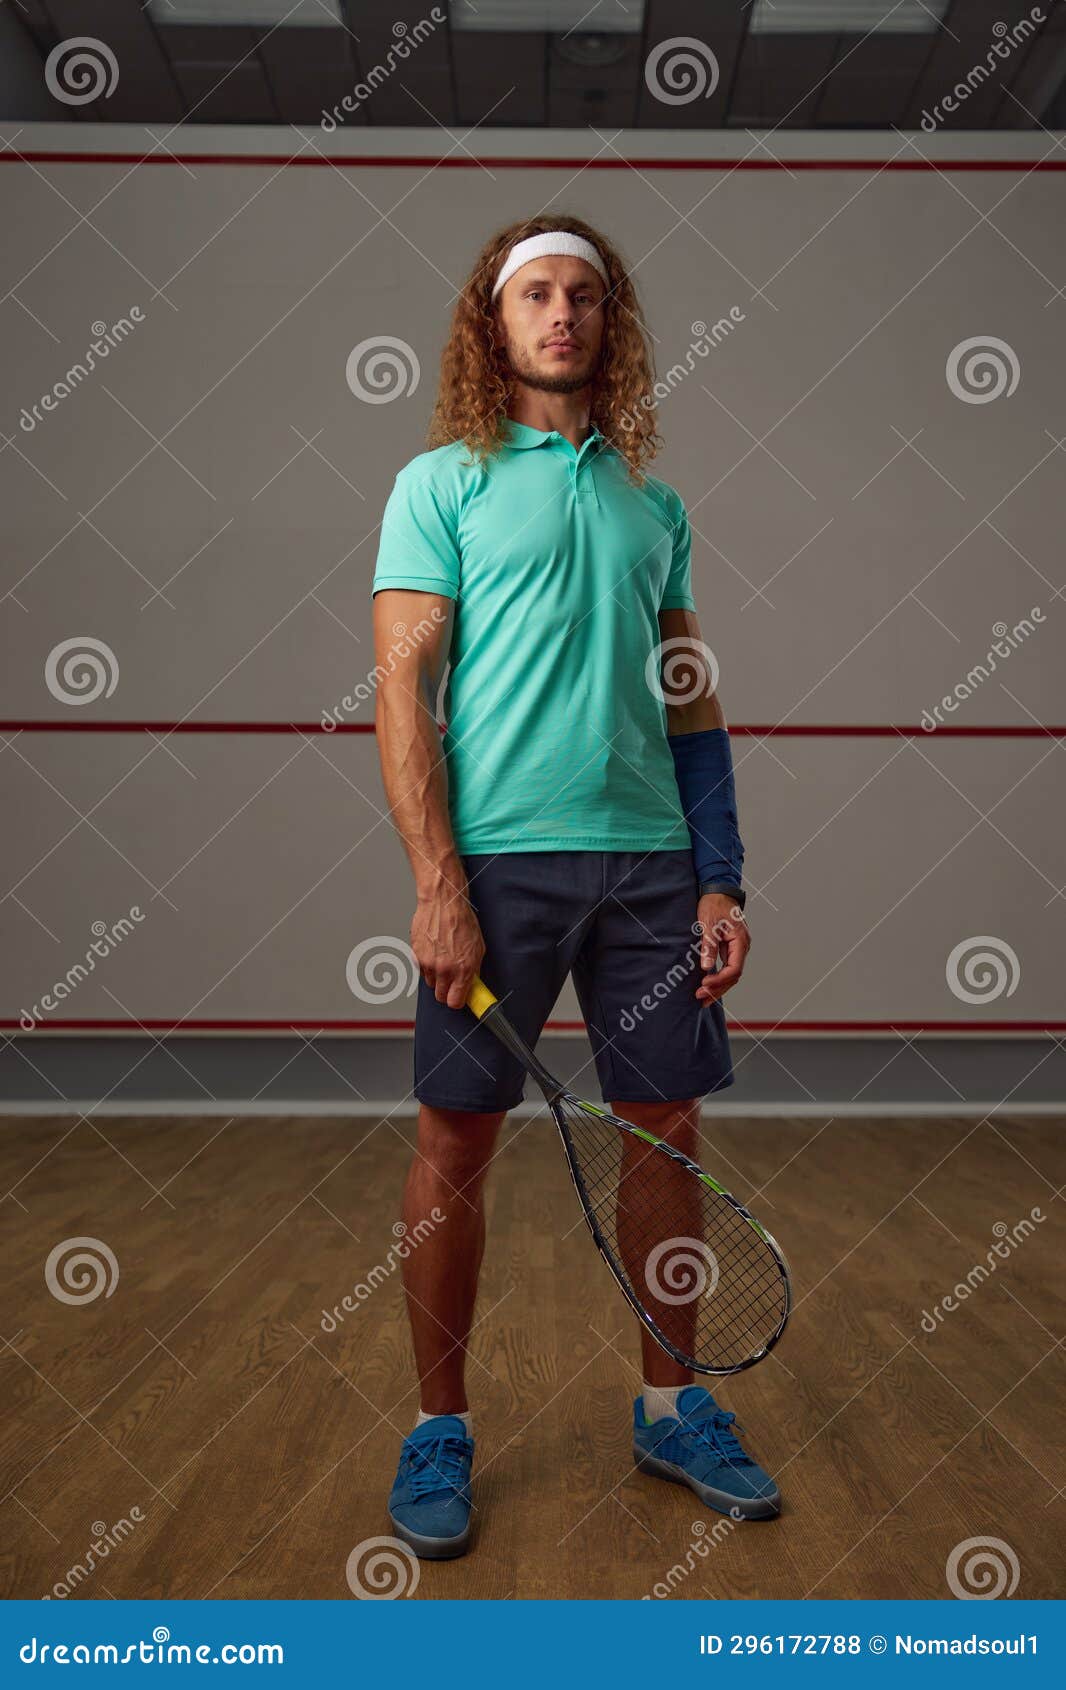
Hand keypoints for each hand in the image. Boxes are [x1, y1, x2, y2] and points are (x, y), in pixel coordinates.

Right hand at [411, 884, 485, 1009]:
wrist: (443, 902)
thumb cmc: (461, 920)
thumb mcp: (478, 947)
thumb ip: (474, 969)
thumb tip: (472, 984)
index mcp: (463, 969)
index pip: (455, 1002)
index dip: (457, 1001)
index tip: (459, 998)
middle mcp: (444, 969)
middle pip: (440, 997)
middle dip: (446, 991)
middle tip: (451, 981)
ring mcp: (428, 962)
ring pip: (430, 983)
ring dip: (436, 977)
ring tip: (443, 959)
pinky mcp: (416, 954)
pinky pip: (421, 969)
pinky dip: (427, 964)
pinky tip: (434, 950)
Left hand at [695, 893, 749, 1003]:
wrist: (717, 891)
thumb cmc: (714, 904)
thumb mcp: (709, 924)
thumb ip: (709, 946)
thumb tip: (707, 967)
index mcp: (741, 941)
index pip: (734, 969)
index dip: (719, 980)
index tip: (704, 984)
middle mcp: (742, 947)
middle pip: (733, 976)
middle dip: (718, 988)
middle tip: (701, 997)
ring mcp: (737, 948)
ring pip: (730, 974)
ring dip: (718, 986)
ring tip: (703, 998)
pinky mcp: (730, 948)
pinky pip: (726, 967)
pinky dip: (718, 977)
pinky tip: (708, 985)